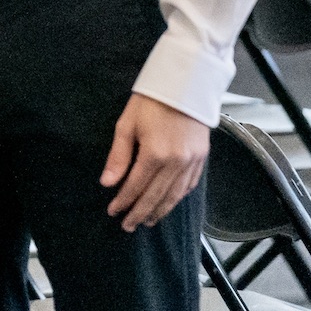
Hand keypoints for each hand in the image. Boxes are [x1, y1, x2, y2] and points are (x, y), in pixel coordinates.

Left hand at [100, 94, 208, 232]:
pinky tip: (169, 204)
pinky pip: (190, 185)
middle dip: (140, 213)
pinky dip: (178, 198)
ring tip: (148, 221)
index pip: (136, 186)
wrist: (184, 85)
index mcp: (155, 153)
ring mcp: (192, 161)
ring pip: (175, 195)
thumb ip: (118, 157)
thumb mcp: (126, 125)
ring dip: (160, 211)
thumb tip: (107, 183)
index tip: (113, 212)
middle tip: (128, 226)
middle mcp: (177, 162)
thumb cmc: (150, 102)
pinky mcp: (202, 158)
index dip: (123, 201)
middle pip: (156, 196)